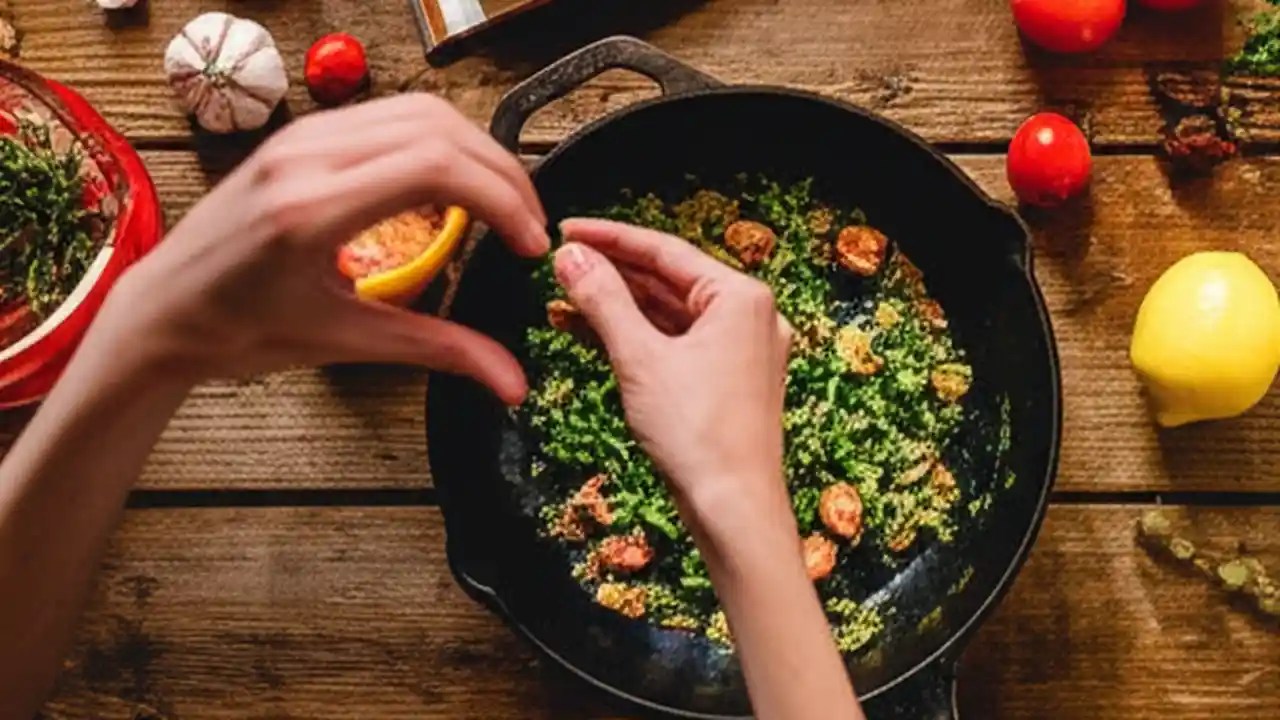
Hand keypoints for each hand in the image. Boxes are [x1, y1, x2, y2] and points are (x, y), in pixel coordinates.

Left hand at [103, 93, 547, 403]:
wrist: (163, 312)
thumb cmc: (238, 332)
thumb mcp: (343, 342)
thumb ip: (436, 351)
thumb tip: (511, 382)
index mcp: (312, 207)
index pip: (435, 166)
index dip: (502, 200)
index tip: (529, 245)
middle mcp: (306, 156)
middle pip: (439, 130)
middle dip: (502, 175)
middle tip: (528, 227)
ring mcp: (301, 137)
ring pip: (419, 112)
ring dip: (475, 152)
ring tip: (502, 205)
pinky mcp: (302, 136)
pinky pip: (390, 116)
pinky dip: (439, 144)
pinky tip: (454, 187)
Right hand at [553, 218, 793, 530]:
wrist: (735, 510)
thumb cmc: (701, 437)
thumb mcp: (640, 358)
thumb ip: (603, 300)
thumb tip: (573, 257)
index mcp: (742, 298)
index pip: (665, 250)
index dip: (610, 237)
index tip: (569, 229)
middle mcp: (750, 318)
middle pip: (669, 280)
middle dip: (612, 273)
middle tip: (561, 263)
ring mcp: (742, 351)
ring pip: (671, 314)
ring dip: (620, 307)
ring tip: (566, 297)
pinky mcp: (729, 382)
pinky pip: (677, 344)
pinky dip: (639, 338)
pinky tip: (595, 333)